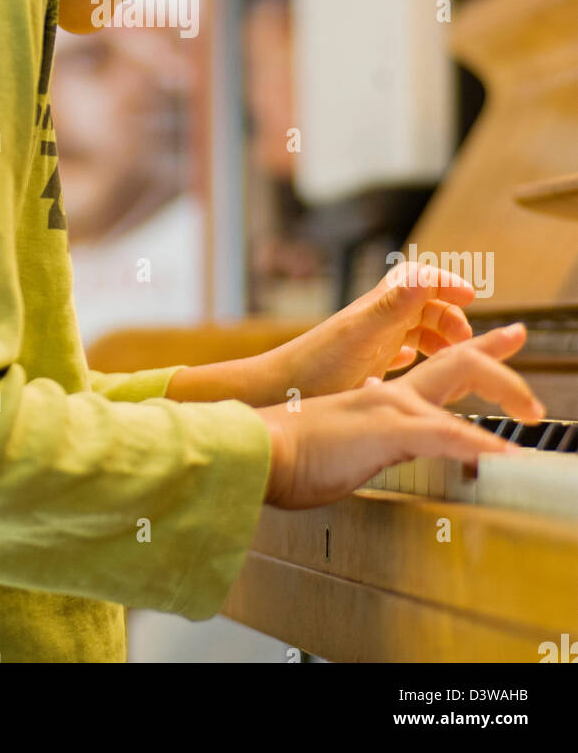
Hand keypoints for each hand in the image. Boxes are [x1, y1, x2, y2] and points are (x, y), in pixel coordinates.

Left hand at [255, 261, 480, 402]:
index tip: (472, 297)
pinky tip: (414, 366)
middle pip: (422, 305)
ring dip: (436, 337)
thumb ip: (392, 306)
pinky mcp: (362, 368)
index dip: (448, 283)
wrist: (274, 395)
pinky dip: (414, 354)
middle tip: (464, 342)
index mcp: (378, 309)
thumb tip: (423, 274)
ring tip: (450, 357)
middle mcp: (375, 321)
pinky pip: (395, 352)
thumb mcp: (361, 337)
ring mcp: (369, 343)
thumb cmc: (314, 369)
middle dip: (448, 316)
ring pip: (412, 329)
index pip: (419, 279)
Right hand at [257, 325, 543, 510]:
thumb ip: (363, 433)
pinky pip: (448, 433)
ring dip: (504, 389)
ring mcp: (392, 404)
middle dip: (496, 353)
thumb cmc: (288, 451)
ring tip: (534, 410)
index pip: (435, 367)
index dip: (471, 354)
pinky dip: (481, 445)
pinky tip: (505, 456)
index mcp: (380, 398)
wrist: (259, 446)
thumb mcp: (338, 438)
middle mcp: (391, 391)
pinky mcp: (390, 426)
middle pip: (457, 358)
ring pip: (461, 374)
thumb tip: (373, 439)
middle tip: (520, 337)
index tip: (499, 340)